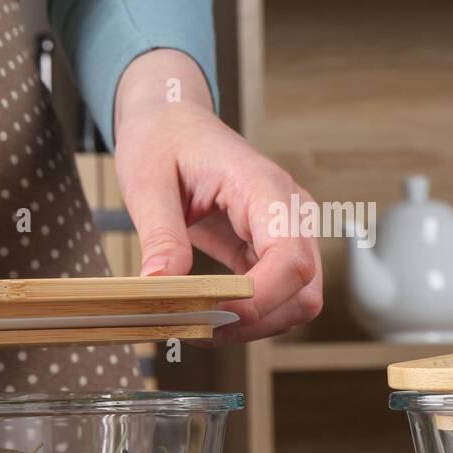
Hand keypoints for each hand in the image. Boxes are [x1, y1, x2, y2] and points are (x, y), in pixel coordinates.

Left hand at [112, 50, 322, 343]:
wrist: (170, 123)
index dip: (259, 299)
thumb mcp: (148, 182)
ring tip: (194, 324)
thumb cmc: (163, 140)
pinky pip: (274, 296)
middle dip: (254, 321)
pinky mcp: (268, 248)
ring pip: (295, 301)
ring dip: (251, 325)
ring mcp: (284, 232)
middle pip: (304, 290)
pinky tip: (203, 316)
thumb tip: (160, 285)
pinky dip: (244, 315)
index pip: (291, 258)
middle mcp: (288, 212)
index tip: (212, 315)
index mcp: (264, 188)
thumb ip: (160, 234)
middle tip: (194, 329)